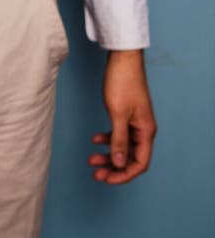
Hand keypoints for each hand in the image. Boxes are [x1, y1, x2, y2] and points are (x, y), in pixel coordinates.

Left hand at [88, 48, 157, 184]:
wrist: (122, 58)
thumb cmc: (122, 82)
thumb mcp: (118, 114)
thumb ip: (119, 140)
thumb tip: (119, 164)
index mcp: (146, 131)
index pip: (139, 163)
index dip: (124, 174)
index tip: (106, 179)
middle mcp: (143, 129)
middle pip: (130, 157)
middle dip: (113, 167)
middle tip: (95, 173)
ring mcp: (135, 121)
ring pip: (122, 146)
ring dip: (108, 154)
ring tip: (91, 159)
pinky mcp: (126, 114)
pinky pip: (118, 133)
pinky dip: (107, 138)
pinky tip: (94, 139)